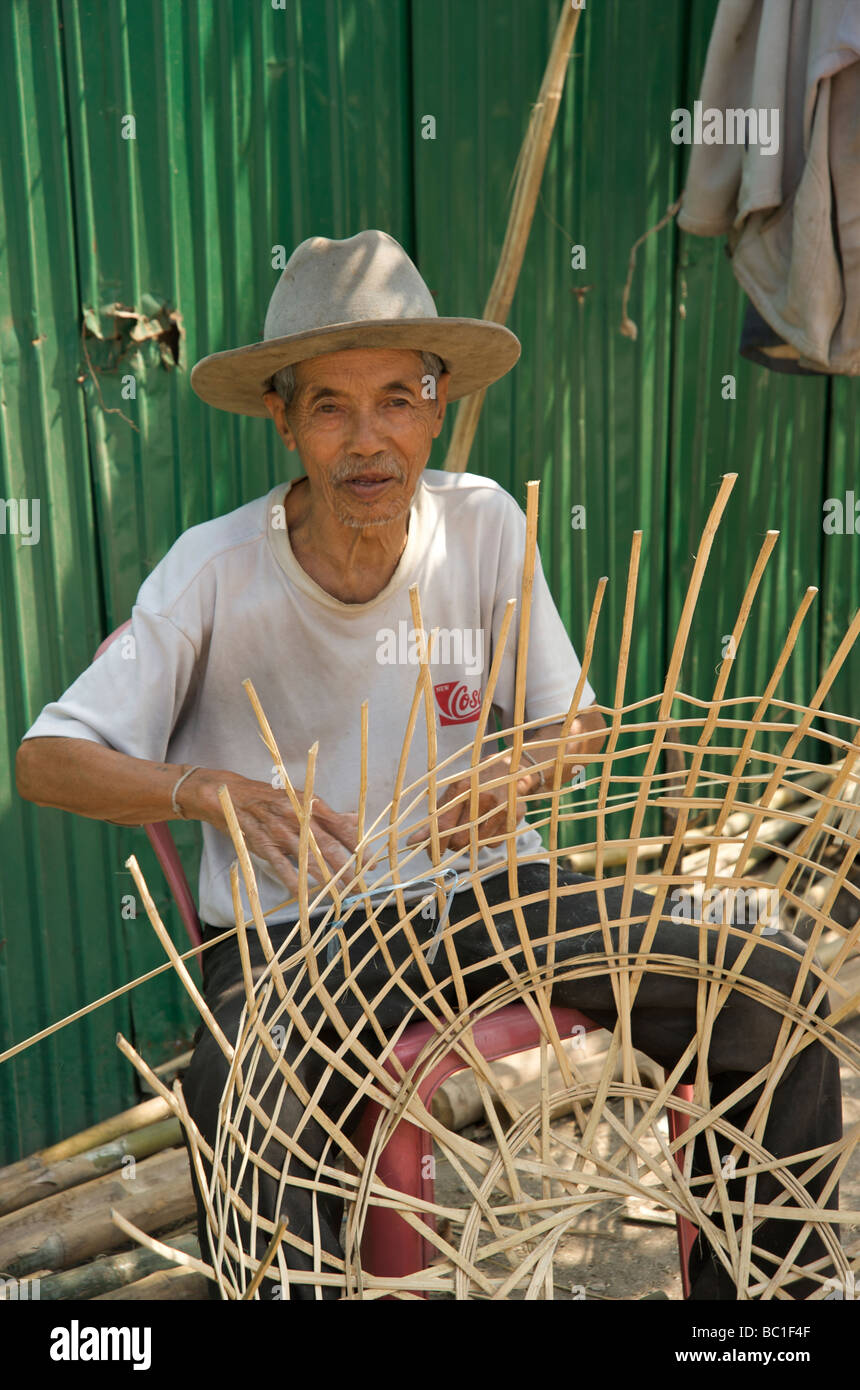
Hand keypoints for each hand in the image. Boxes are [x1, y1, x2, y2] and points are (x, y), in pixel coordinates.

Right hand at [186, 770, 357, 893]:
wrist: (226, 794)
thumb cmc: (268, 797)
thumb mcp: (299, 799)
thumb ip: (326, 813)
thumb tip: (355, 820)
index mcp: (309, 803)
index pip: (340, 825)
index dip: (357, 845)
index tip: (372, 861)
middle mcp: (297, 816)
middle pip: (327, 846)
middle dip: (347, 867)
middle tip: (361, 884)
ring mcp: (278, 831)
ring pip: (307, 858)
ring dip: (326, 878)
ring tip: (341, 894)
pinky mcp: (261, 844)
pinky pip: (281, 866)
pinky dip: (293, 882)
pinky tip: (304, 896)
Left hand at [406, 753, 539, 855]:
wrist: (510, 769)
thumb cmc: (474, 784)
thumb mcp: (453, 795)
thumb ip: (434, 820)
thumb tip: (412, 843)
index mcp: (462, 788)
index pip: (444, 826)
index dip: (436, 846)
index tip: (433, 855)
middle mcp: (482, 797)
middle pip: (460, 841)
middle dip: (455, 846)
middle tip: (456, 839)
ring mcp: (500, 807)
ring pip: (478, 845)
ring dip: (472, 844)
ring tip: (474, 828)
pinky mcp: (514, 817)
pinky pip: (495, 844)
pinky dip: (489, 841)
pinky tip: (490, 825)